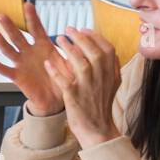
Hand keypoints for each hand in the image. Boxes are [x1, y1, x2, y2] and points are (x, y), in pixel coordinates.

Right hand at [0, 3, 63, 115]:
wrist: (56, 99)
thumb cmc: (63, 78)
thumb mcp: (71, 63)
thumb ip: (73, 52)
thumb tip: (80, 40)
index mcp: (43, 47)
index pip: (36, 28)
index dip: (32, 17)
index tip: (27, 4)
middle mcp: (29, 52)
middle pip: (18, 36)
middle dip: (10, 26)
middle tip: (3, 15)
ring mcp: (21, 63)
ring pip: (9, 50)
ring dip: (1, 42)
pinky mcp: (17, 76)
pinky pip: (6, 70)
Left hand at [44, 26, 120, 148]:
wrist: (98, 130)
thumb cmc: (101, 105)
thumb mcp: (112, 85)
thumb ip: (111, 67)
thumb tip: (108, 49)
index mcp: (112, 75)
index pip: (108, 49)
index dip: (95, 37)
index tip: (84, 29)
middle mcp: (102, 79)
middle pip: (94, 53)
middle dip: (81, 38)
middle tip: (69, 29)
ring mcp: (88, 88)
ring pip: (81, 64)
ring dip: (69, 49)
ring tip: (58, 39)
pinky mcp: (75, 97)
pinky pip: (64, 81)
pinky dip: (56, 71)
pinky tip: (47, 63)